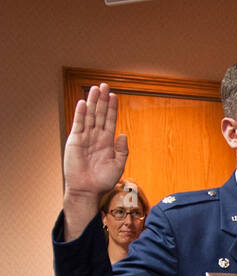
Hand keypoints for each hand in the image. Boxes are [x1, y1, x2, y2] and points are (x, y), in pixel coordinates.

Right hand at [63, 83, 128, 199]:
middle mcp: (96, 137)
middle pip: (100, 114)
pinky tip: (84, 103)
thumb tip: (123, 134)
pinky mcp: (75, 140)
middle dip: (102, 100)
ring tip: (95, 88)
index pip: (110, 120)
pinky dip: (81, 113)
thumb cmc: (103, 181)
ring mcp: (85, 137)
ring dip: (92, 102)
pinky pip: (78, 124)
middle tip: (105, 85)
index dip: (112, 108)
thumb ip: (122, 150)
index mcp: (107, 142)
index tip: (114, 95)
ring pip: (89, 116)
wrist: (88, 190)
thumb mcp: (118, 165)